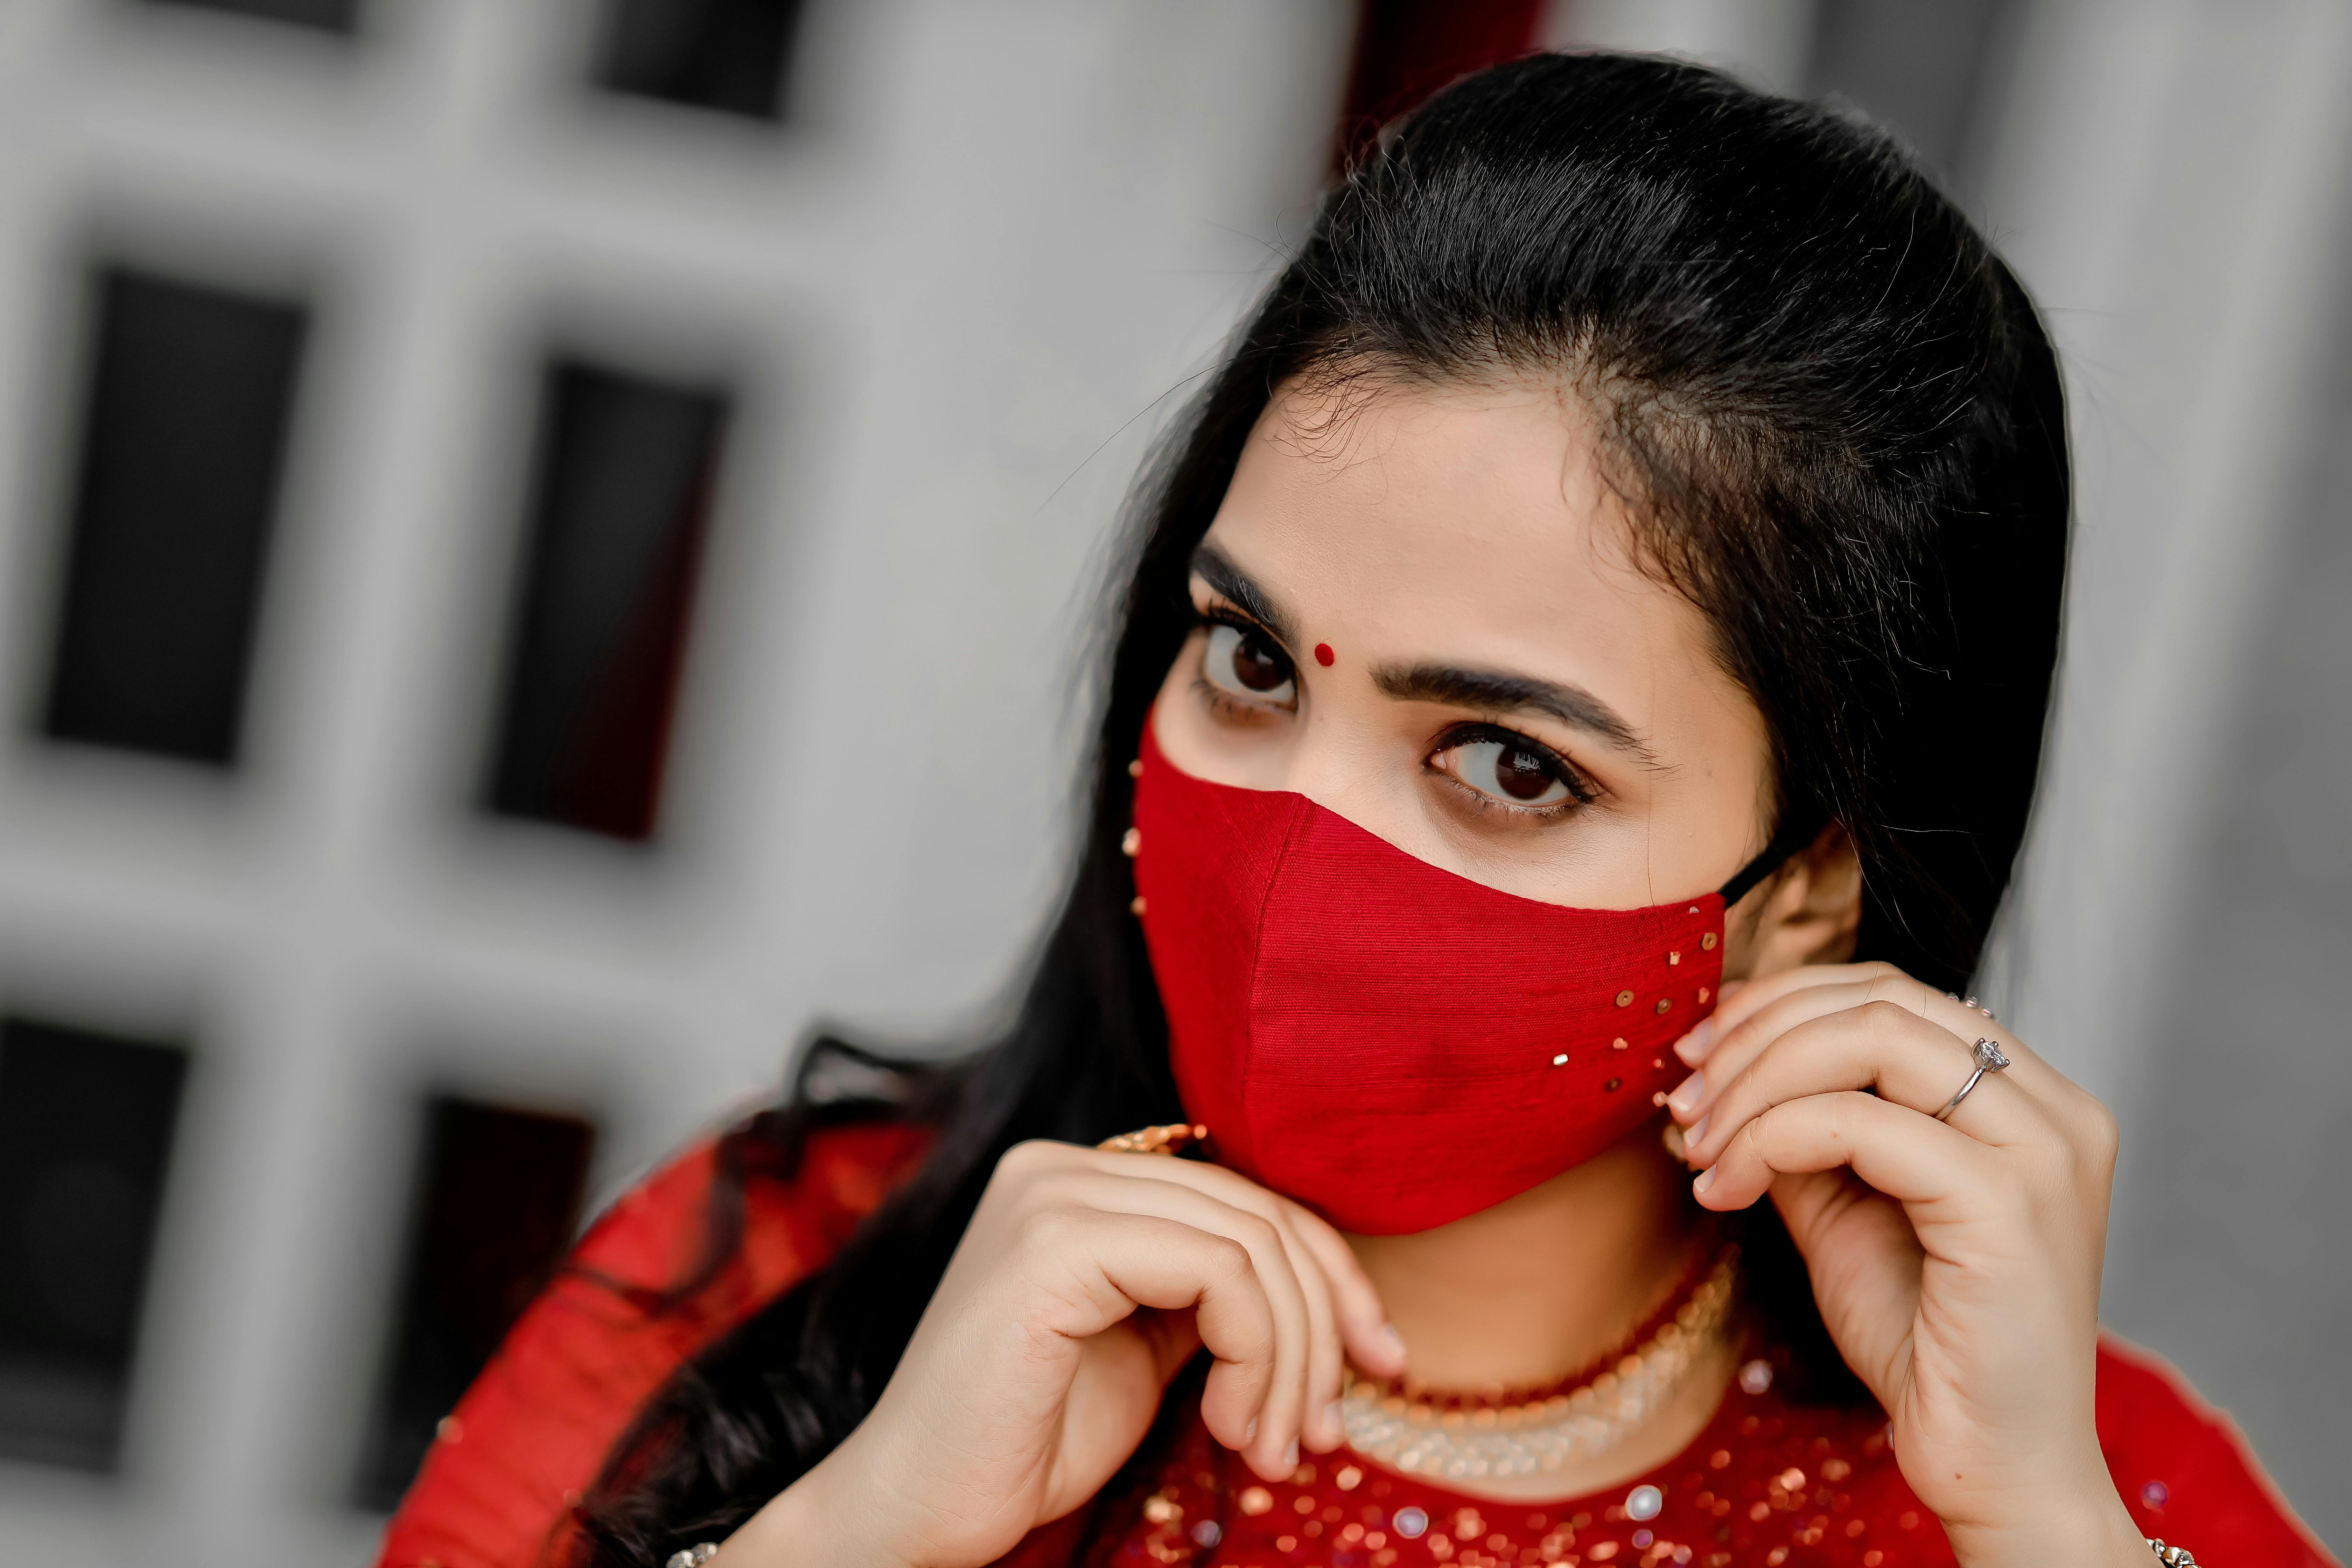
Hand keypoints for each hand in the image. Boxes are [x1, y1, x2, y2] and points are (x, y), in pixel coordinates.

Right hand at [724, 1138, 1401, 1567]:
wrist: (920, 1509)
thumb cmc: (1027, 1442)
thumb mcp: (1148, 1349)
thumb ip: (1212, 1296)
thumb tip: (1332, 1294)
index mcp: (1078, 1179)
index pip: (1245, 1198)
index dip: (1330, 1276)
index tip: (1378, 1361)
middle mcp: (1059, 1166)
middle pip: (1259, 1215)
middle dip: (1324, 1325)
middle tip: (1327, 1429)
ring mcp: (1051, 1194)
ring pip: (1252, 1244)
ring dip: (1292, 1361)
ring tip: (1277, 1446)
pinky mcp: (1054, 1241)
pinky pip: (1220, 1272)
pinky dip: (1256, 1354)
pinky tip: (1233, 1425)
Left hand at [1667, 963, 2147, 1567]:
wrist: (1988, 1460)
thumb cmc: (1923, 1338)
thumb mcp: (1843, 1204)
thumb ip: (1799, 1126)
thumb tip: (1713, 1065)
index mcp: (2029, 1098)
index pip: (1891, 993)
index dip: (1780, 1004)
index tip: (1698, 1054)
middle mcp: (2055, 1109)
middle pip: (1878, 1001)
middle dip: (1758, 1035)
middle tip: (1684, 1096)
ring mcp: (2043, 1152)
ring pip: (1869, 1040)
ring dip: (1756, 1082)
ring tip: (1699, 1144)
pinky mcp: (2010, 1204)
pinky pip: (1859, 1122)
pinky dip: (1770, 1140)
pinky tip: (1726, 1190)